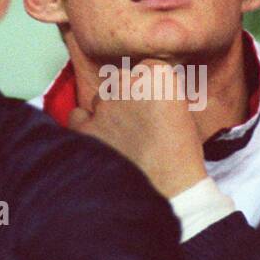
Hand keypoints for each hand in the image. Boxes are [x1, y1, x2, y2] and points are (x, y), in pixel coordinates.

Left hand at [68, 59, 207, 197]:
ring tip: (121, 136)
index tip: (153, 103)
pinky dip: (85, 125)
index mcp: (158, 77)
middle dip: (127, 96)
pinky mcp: (86, 129)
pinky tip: (98, 138)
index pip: (147, 68)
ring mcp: (104, 106)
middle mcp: (128, 84)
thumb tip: (149, 96)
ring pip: (99, 98)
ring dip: (107, 112)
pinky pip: (77, 116)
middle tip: (137, 122)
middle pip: (121, 80)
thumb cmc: (182, 157)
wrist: (170, 191)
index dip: (149, 87)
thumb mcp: (183, 115)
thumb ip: (163, 95)